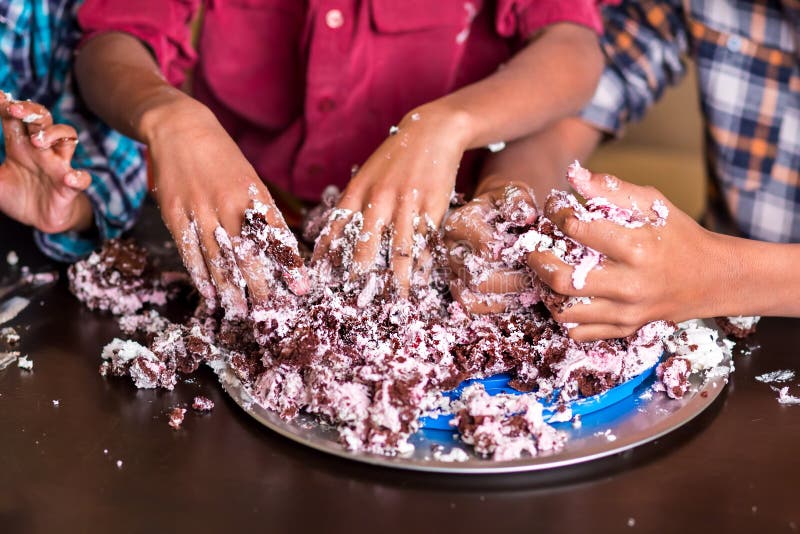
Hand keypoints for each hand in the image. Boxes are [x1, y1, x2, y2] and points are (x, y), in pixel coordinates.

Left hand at [0, 93, 91, 232]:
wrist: (39, 220)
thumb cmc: (17, 195)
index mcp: (19, 146)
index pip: (14, 118)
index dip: (5, 105)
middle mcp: (41, 151)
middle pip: (42, 119)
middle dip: (30, 111)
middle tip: (13, 111)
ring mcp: (58, 166)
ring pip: (67, 137)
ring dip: (54, 134)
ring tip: (37, 142)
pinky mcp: (69, 186)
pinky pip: (81, 178)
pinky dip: (78, 177)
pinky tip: (69, 178)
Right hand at [144, 98, 306, 317]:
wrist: (180, 129)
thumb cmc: (223, 159)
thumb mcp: (250, 179)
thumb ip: (263, 212)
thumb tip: (283, 248)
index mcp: (253, 194)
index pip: (276, 235)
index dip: (290, 263)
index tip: (301, 287)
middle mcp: (229, 203)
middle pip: (248, 252)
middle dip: (261, 284)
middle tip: (270, 310)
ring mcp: (200, 209)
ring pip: (218, 257)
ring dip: (231, 288)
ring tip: (242, 310)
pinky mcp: (175, 214)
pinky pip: (189, 251)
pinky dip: (200, 275)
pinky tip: (210, 294)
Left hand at [312, 102, 469, 291]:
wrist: (431, 132)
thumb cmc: (393, 159)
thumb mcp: (366, 177)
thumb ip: (352, 205)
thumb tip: (334, 239)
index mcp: (357, 191)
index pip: (336, 230)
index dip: (327, 258)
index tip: (320, 282)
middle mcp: (379, 199)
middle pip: (366, 245)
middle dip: (359, 275)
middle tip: (354, 302)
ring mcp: (407, 204)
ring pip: (400, 250)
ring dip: (397, 280)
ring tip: (394, 303)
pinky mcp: (433, 206)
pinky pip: (426, 241)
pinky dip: (423, 264)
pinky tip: (420, 281)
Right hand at [443, 179, 537, 312]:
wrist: (495, 216)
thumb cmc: (507, 207)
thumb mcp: (514, 195)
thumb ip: (518, 202)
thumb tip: (527, 216)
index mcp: (461, 222)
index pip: (487, 248)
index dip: (515, 255)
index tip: (535, 255)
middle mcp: (450, 248)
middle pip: (478, 276)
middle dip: (513, 279)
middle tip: (537, 277)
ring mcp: (451, 270)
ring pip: (472, 295)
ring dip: (505, 295)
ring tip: (528, 287)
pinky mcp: (457, 287)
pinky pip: (472, 306)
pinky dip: (497, 305)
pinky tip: (517, 296)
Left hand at [527, 169, 724, 340]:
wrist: (713, 278)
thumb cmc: (678, 236)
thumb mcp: (653, 205)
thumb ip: (611, 190)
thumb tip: (573, 176)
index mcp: (636, 247)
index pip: (577, 228)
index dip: (556, 212)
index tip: (553, 206)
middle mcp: (630, 284)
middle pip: (562, 279)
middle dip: (537, 260)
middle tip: (533, 248)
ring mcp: (627, 312)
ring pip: (565, 311)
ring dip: (546, 291)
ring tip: (545, 273)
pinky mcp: (625, 329)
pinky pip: (579, 332)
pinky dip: (564, 316)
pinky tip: (564, 297)